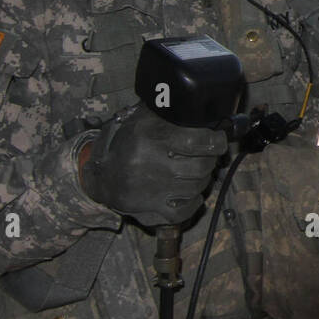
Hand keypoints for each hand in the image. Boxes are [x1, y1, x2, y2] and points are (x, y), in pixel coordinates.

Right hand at [79, 106, 226, 226]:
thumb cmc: (125, 144)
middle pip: (201, 166)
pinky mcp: (149, 209)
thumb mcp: (141, 120)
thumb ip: (168, 112)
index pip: (196, 141)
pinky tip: (189, 193)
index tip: (219, 139)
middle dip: (210, 160)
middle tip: (208, 155)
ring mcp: (149, 189)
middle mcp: (148, 164)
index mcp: (148, 137)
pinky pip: (184, 211)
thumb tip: (203, 108)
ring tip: (196, 171)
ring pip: (196, 188)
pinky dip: (192, 203)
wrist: (99, 177)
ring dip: (202, 180)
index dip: (215, 141)